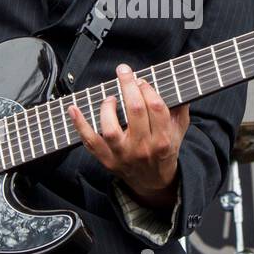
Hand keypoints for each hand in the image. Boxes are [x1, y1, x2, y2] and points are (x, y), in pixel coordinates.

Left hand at [68, 63, 189, 208]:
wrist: (153, 182)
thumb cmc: (164, 151)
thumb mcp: (178, 132)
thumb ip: (180, 109)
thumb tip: (178, 85)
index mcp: (162, 140)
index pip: (156, 108)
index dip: (148, 89)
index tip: (141, 80)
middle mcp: (143, 148)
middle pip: (135, 111)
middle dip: (128, 86)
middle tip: (123, 71)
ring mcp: (123, 155)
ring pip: (111, 128)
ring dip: (108, 107)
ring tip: (110, 98)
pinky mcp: (107, 160)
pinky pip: (90, 141)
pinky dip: (80, 124)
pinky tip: (73, 109)